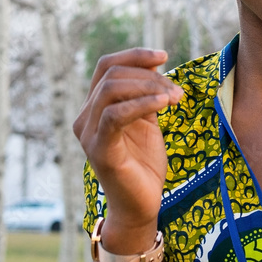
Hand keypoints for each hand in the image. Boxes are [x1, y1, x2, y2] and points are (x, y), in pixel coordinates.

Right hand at [73, 48, 183, 242]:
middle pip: (111, 75)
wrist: (141, 205)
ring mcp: (88, 134)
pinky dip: (142, 104)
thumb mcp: (148, 121)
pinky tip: (165, 104)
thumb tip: (155, 62)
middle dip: (149, 77)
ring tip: (175, 98)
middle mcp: (85, 117)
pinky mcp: (99, 150)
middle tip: (177, 92)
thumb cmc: (144, 164)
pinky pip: (115, 115)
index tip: (164, 56)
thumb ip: (146, 94)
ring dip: (148, 87)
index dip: (134, 56)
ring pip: (111, 90)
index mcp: (94, 107)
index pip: (106, 66)